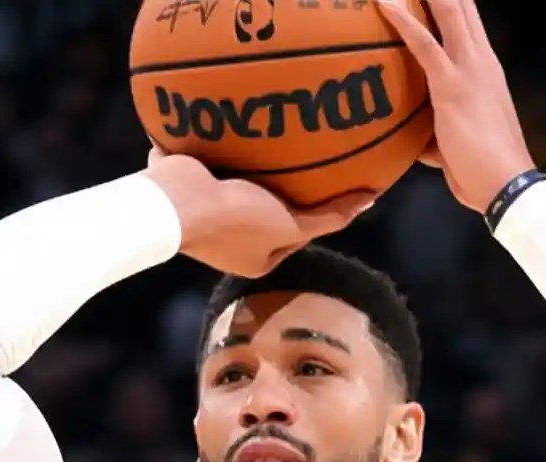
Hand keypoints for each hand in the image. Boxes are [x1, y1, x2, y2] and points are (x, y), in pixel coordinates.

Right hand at [141, 147, 374, 277]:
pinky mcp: (186, 183)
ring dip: (254, 163)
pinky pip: (211, 159)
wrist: (175, 202)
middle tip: (306, 152)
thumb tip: (369, 200)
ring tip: (276, 131)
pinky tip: (241, 120)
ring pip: (238, 184)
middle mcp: (229, 240)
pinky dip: (222, 144)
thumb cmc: (238, 220)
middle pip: (267, 209)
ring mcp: (204, 212)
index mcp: (253, 258)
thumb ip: (329, 217)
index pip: (295, 233)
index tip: (331, 183)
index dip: (314, 210)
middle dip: (283, 185)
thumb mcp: (292, 225)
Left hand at [378, 0, 535, 211]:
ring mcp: (468, 69)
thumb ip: (434, 132)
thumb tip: (418, 141)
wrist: (504, 185)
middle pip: (460, 5)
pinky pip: (424, 44)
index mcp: (484, 68)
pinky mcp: (452, 86)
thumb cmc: (481, 170)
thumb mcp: (453, 144)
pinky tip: (383, 2)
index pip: (467, 19)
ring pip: (446, 12)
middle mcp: (480, 60)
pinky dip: (402, 20)